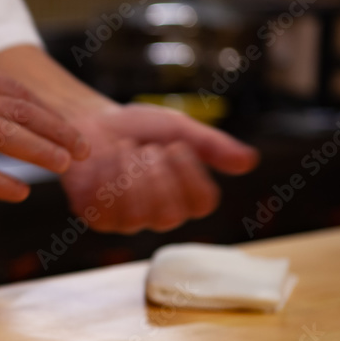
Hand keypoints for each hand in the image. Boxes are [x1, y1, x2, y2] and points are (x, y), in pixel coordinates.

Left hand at [59, 104, 258, 232]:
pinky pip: (106, 212)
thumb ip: (211, 145)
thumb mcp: (178, 128)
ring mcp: (127, 220)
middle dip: (157, 175)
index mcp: (185, 195)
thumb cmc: (137, 128)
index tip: (176, 146)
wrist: (90, 121)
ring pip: (137, 217)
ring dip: (130, 176)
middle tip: (147, 149)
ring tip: (126, 150)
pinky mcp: (97, 217)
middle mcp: (159, 214)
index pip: (202, 204)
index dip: (190, 173)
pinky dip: (105, 178)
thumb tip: (249, 161)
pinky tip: (103, 158)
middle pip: (170, 215)